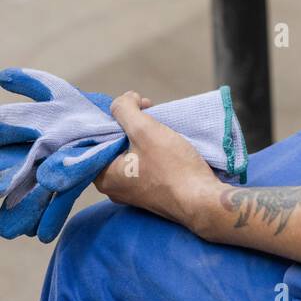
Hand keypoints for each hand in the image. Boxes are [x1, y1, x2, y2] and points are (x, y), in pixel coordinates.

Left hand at [94, 91, 219, 233]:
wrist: (203, 200)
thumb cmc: (173, 168)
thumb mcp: (145, 130)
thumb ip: (125, 109)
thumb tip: (124, 99)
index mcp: (103, 176)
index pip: (97, 136)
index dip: (114, 115)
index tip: (134, 105)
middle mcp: (113, 187)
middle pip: (114, 144)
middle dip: (130, 123)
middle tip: (149, 110)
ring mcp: (132, 192)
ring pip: (130, 153)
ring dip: (143, 135)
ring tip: (160, 123)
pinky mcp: (151, 193)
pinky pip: (143, 164)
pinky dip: (150, 150)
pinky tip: (165, 141)